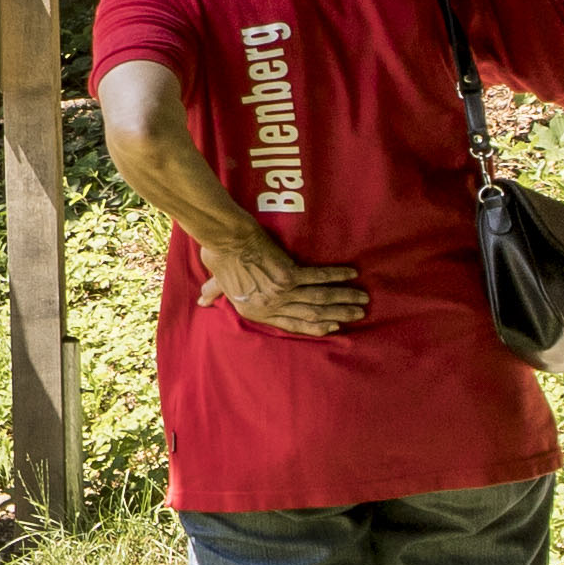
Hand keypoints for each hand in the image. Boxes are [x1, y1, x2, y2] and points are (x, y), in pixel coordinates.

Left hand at [228, 247, 373, 338]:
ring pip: (319, 299)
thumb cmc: (219, 256)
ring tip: (362, 300)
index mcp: (256, 311)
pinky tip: (352, 275)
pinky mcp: (288, 273)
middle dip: (337, 315)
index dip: (315, 327)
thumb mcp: (216, 280)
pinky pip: (317, 277)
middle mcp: (271, 305)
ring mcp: (281, 291)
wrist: (225, 238)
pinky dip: (336, 276)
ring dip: (343, 299)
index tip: (334, 326)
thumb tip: (202, 301)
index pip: (292, 324)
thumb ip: (214, 292)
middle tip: (357, 314)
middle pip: (311, 314)